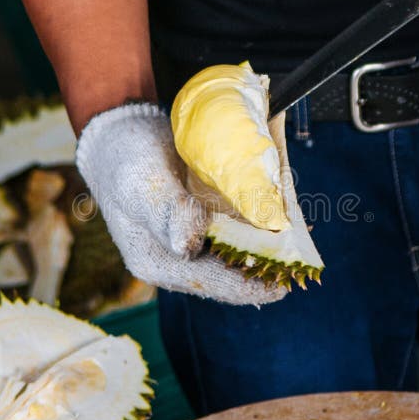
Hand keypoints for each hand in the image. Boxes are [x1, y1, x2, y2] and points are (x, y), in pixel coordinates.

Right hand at [75, 103, 286, 305]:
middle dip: (264, 267)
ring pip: (234, 255)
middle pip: (227, 274)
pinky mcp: (200, 225)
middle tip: (300, 261)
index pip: (211, 283)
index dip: (249, 285)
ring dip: (264, 249)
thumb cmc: (125, 159)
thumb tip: (189, 245)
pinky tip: (278, 219)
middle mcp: (175, 259)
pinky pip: (233, 235)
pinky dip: (256, 229)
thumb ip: (166, 213)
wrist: (118, 134)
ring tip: (297, 244)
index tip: (284, 284)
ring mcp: (188, 243)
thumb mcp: (141, 183)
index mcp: (157, 261)